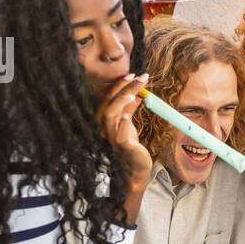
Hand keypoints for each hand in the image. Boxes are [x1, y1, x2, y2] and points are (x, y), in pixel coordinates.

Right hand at [99, 72, 152, 186]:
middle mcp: (105, 128)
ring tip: (134, 93)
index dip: (119, 86)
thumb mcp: (129, 123)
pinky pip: (119, 135)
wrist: (136, 168)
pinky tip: (129, 114)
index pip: (108, 99)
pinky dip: (123, 124)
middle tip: (139, 78)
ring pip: (110, 117)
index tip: (133, 75)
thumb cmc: (131, 146)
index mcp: (106, 121)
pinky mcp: (122, 147)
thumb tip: (136, 93)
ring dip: (121, 103)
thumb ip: (130, 108)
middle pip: (109, 104)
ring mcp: (111, 138)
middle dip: (123, 89)